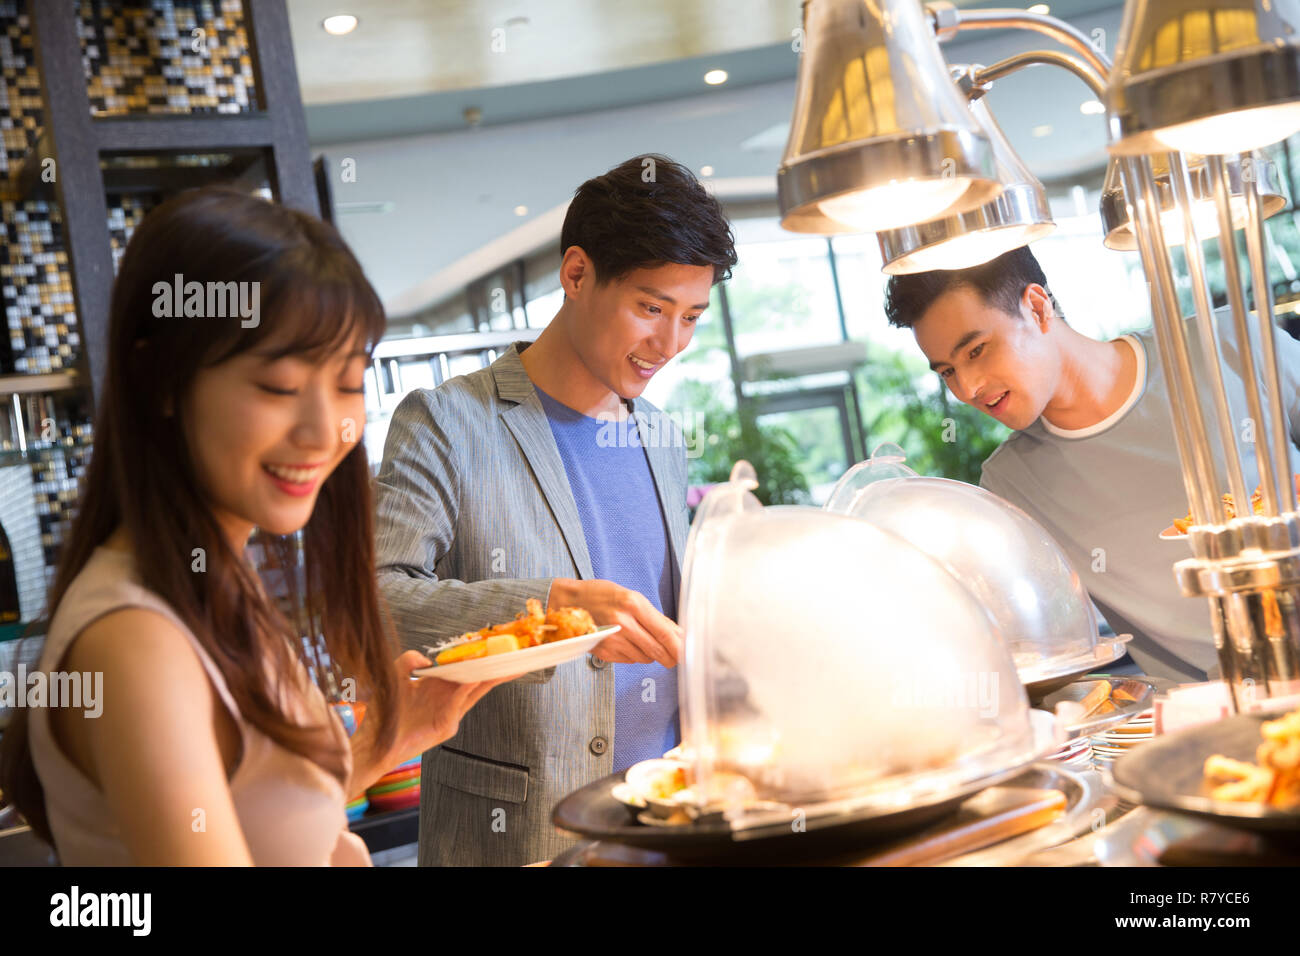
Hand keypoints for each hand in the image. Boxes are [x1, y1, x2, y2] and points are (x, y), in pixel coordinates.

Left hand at [388, 649, 513, 763]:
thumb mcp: (395, 676)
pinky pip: (458, 704)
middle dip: (496, 669)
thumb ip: (409, 660)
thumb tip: (427, 660)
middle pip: (477, 681)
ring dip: (489, 677)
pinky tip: (474, 678)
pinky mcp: (445, 727)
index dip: (479, 659)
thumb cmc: (385, 712)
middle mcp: (447, 700)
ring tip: (505, 664)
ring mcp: (449, 715)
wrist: (375, 739)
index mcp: (439, 688)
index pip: (465, 671)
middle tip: (514, 656)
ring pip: (474, 692)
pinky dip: (467, 690)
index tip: (493, 647)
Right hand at [549, 578, 681, 667]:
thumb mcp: (631, 597)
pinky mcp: (604, 652)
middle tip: (675, 659)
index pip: (664, 632)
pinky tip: (625, 643)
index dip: (679, 646)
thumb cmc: (602, 595)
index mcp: (633, 604)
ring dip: (649, 653)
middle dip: (670, 657)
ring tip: (639, 639)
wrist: (569, 602)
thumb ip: (656, 617)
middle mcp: (623, 622)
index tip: (688, 654)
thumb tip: (679, 635)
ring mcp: (612, 639)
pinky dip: (633, 655)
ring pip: (645, 657)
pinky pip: (630, 660)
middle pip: (657, 649)